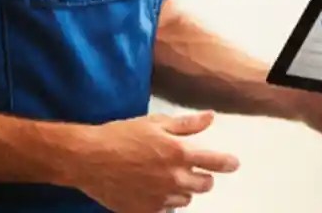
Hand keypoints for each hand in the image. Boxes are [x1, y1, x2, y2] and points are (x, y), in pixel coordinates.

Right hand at [63, 110, 239, 212]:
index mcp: (179, 154)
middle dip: (203, 178)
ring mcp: (160, 198)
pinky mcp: (145, 211)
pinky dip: (163, 202)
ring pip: (185, 200)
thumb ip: (186, 125)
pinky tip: (150, 189)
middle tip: (191, 169)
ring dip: (182, 190)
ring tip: (165, 177)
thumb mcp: (155, 123)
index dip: (228, 163)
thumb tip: (210, 117)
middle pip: (204, 186)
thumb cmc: (121, 136)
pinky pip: (164, 210)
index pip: (216, 162)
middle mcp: (174, 179)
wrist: (88, 158)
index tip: (233, 164)